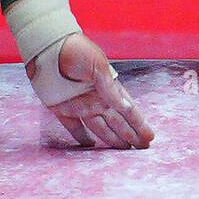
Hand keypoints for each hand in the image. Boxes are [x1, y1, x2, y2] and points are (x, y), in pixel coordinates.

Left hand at [27, 33, 153, 149]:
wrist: (48, 48)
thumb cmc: (77, 53)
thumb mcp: (98, 66)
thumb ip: (110, 89)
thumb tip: (126, 108)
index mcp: (108, 88)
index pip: (128, 110)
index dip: (139, 124)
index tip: (149, 137)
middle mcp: (96, 100)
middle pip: (117, 122)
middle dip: (130, 135)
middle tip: (142, 149)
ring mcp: (80, 106)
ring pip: (101, 128)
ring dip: (112, 139)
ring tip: (124, 150)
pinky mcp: (62, 110)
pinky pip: (74, 128)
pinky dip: (82, 138)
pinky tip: (90, 146)